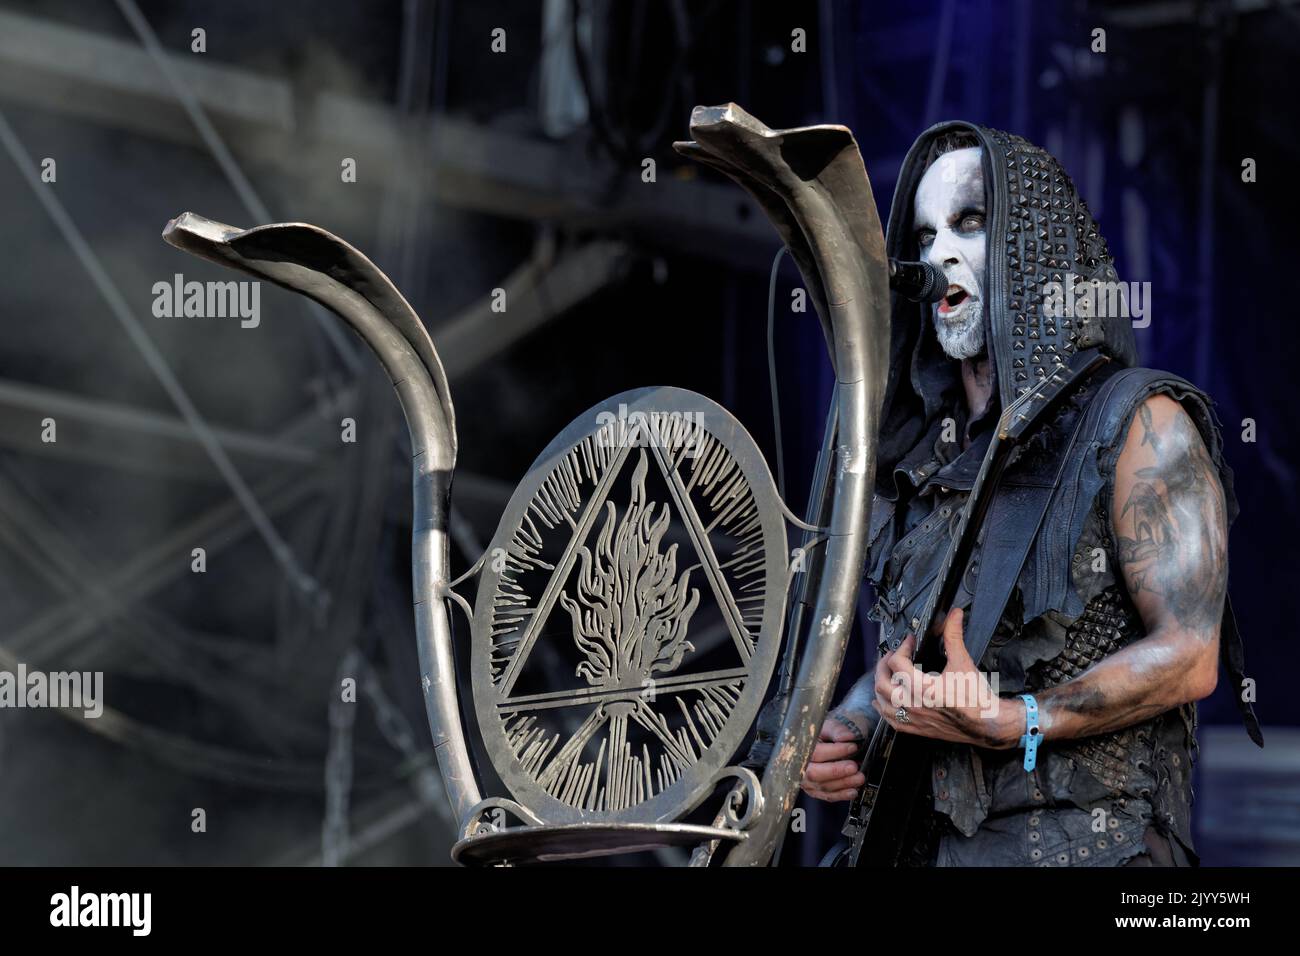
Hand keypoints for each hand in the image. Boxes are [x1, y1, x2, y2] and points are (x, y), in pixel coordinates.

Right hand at [799, 712, 867, 801]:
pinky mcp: (814, 790)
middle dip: (836, 771)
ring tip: (859, 777)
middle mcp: (799, 765)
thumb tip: (846, 737)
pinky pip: (826, 796)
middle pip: (814, 773)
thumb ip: (837, 730)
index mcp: (800, 746)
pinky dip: (841, 795)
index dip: (834, 751)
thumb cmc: (827, 733)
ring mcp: (806, 780)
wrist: (828, 741)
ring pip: (822, 786)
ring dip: (843, 783)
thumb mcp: (830, 725)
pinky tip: (853, 791)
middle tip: (854, 767)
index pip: (816, 751)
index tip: (852, 747)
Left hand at [871, 608, 1021, 748]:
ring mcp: (914, 718)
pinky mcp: (918, 729)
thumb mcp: (963, 662)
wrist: (988, 723)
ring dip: (881, 685)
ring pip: (883, 702)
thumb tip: (954, 616)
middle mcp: (915, 705)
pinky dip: (884, 708)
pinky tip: (883, 701)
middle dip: (884, 664)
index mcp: (924, 688)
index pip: (897, 663)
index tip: (910, 642)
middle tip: (893, 654)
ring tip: (887, 673)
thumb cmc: (977, 697)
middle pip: (883, 682)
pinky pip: (892, 721)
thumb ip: (954, 636)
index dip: (902, 647)